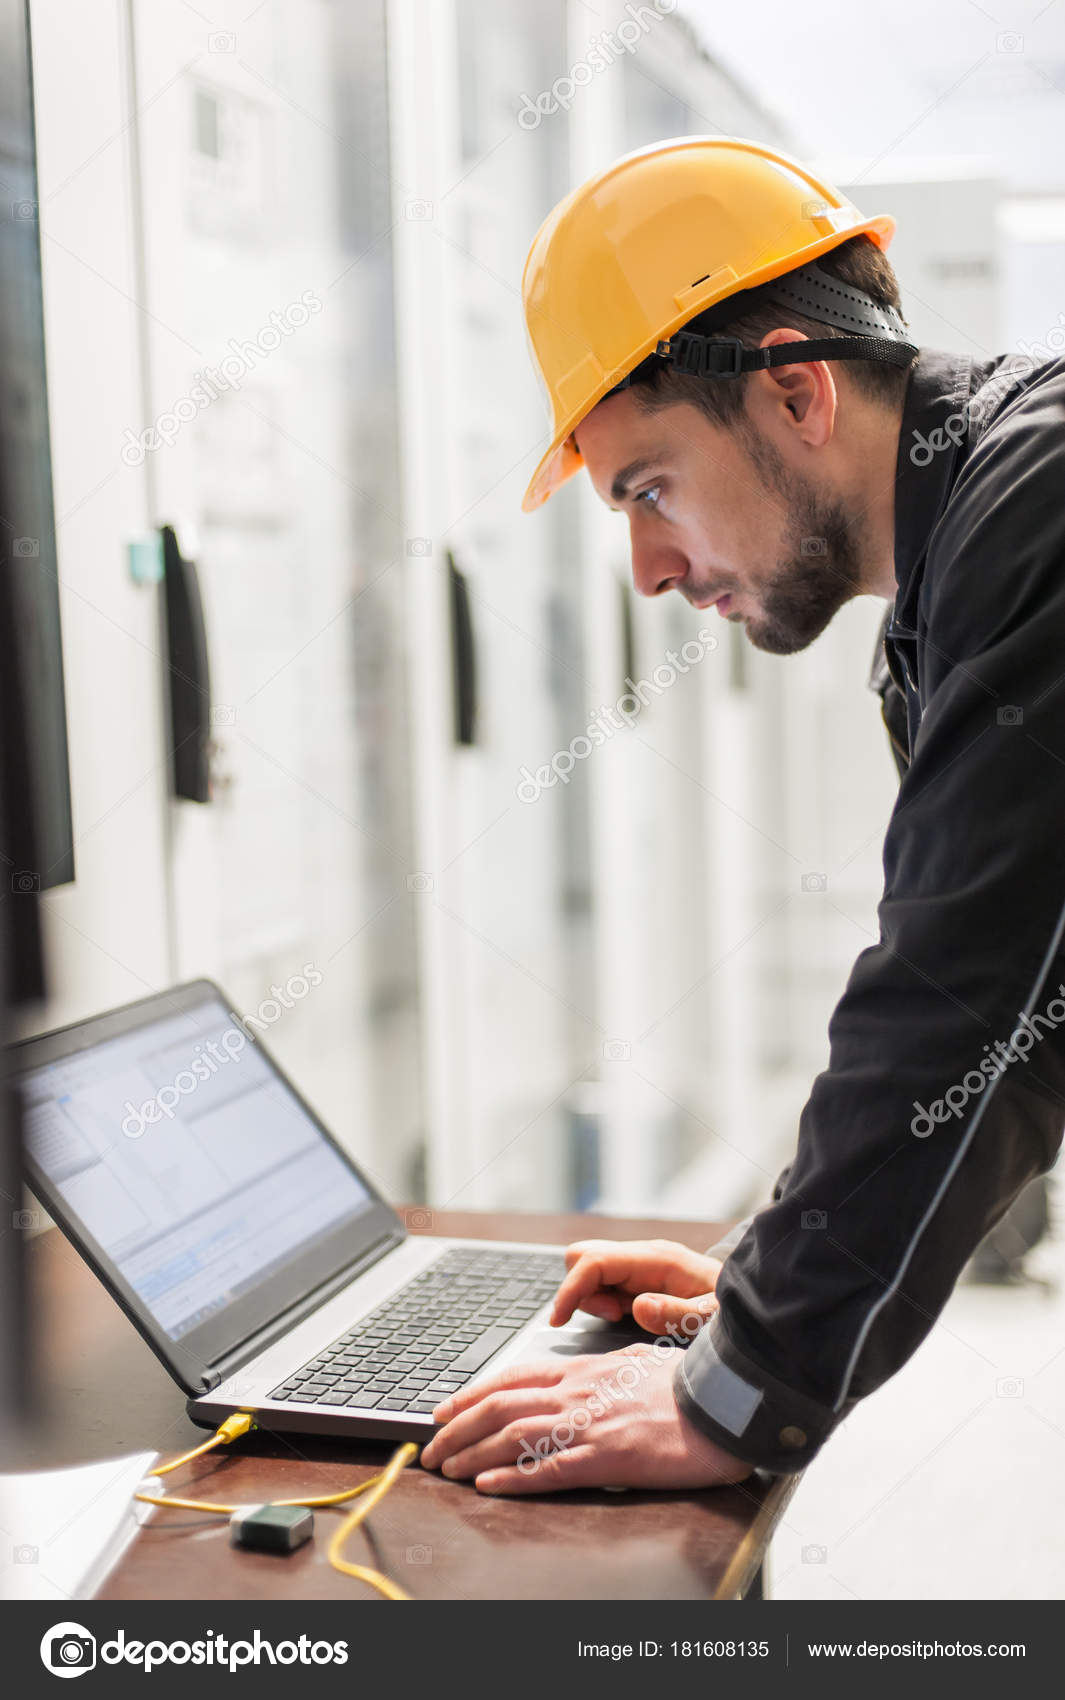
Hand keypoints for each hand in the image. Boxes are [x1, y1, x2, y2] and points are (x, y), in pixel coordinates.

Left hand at [419, 1344, 753, 1494]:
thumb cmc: (687, 1387)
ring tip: (445, 1469)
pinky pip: (549, 1470)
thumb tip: (581, 1375)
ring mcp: (589, 1425)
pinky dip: (513, 1478)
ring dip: (471, 1453)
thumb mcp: (635, 1365)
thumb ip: (601, 1372)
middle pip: (500, 1406)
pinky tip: (488, 1486)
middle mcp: (578, 1394)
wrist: (723, 1404)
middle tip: (431, 1447)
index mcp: (584, 1372)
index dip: (471, 1395)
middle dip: (457, 1428)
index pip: (512, 1379)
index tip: (444, 1410)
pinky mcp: (607, 1457)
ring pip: (513, 1436)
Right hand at [550, 1237, 722, 1337]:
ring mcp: (640, 1266)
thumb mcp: (715, 1319)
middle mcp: (644, 1256)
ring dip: (593, 1298)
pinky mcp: (639, 1279)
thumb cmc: (737, 1312)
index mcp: (657, 1259)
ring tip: (623, 1318)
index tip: (559, 1320)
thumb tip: (637, 1306)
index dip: (570, 1288)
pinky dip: (603, 1301)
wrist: (753, 1305)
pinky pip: (603, 1282)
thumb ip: (678, 1313)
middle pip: (583, 1255)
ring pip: (588, 1269)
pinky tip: (627, 1316)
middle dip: (581, 1290)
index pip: (595, 1260)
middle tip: (612, 1316)